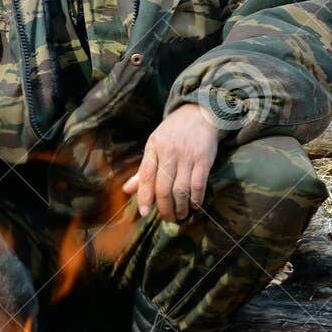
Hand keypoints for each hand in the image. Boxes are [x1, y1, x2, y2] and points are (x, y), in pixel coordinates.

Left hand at [122, 103, 218, 222]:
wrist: (199, 112)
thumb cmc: (174, 132)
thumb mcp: (155, 144)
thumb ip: (144, 169)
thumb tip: (127, 190)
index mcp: (154, 148)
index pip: (146, 176)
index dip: (145, 197)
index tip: (145, 212)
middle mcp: (169, 152)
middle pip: (163, 187)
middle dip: (164, 208)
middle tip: (167, 218)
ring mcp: (187, 156)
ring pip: (181, 189)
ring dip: (180, 207)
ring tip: (180, 215)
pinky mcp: (204, 159)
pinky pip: (198, 185)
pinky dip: (195, 199)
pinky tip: (193, 206)